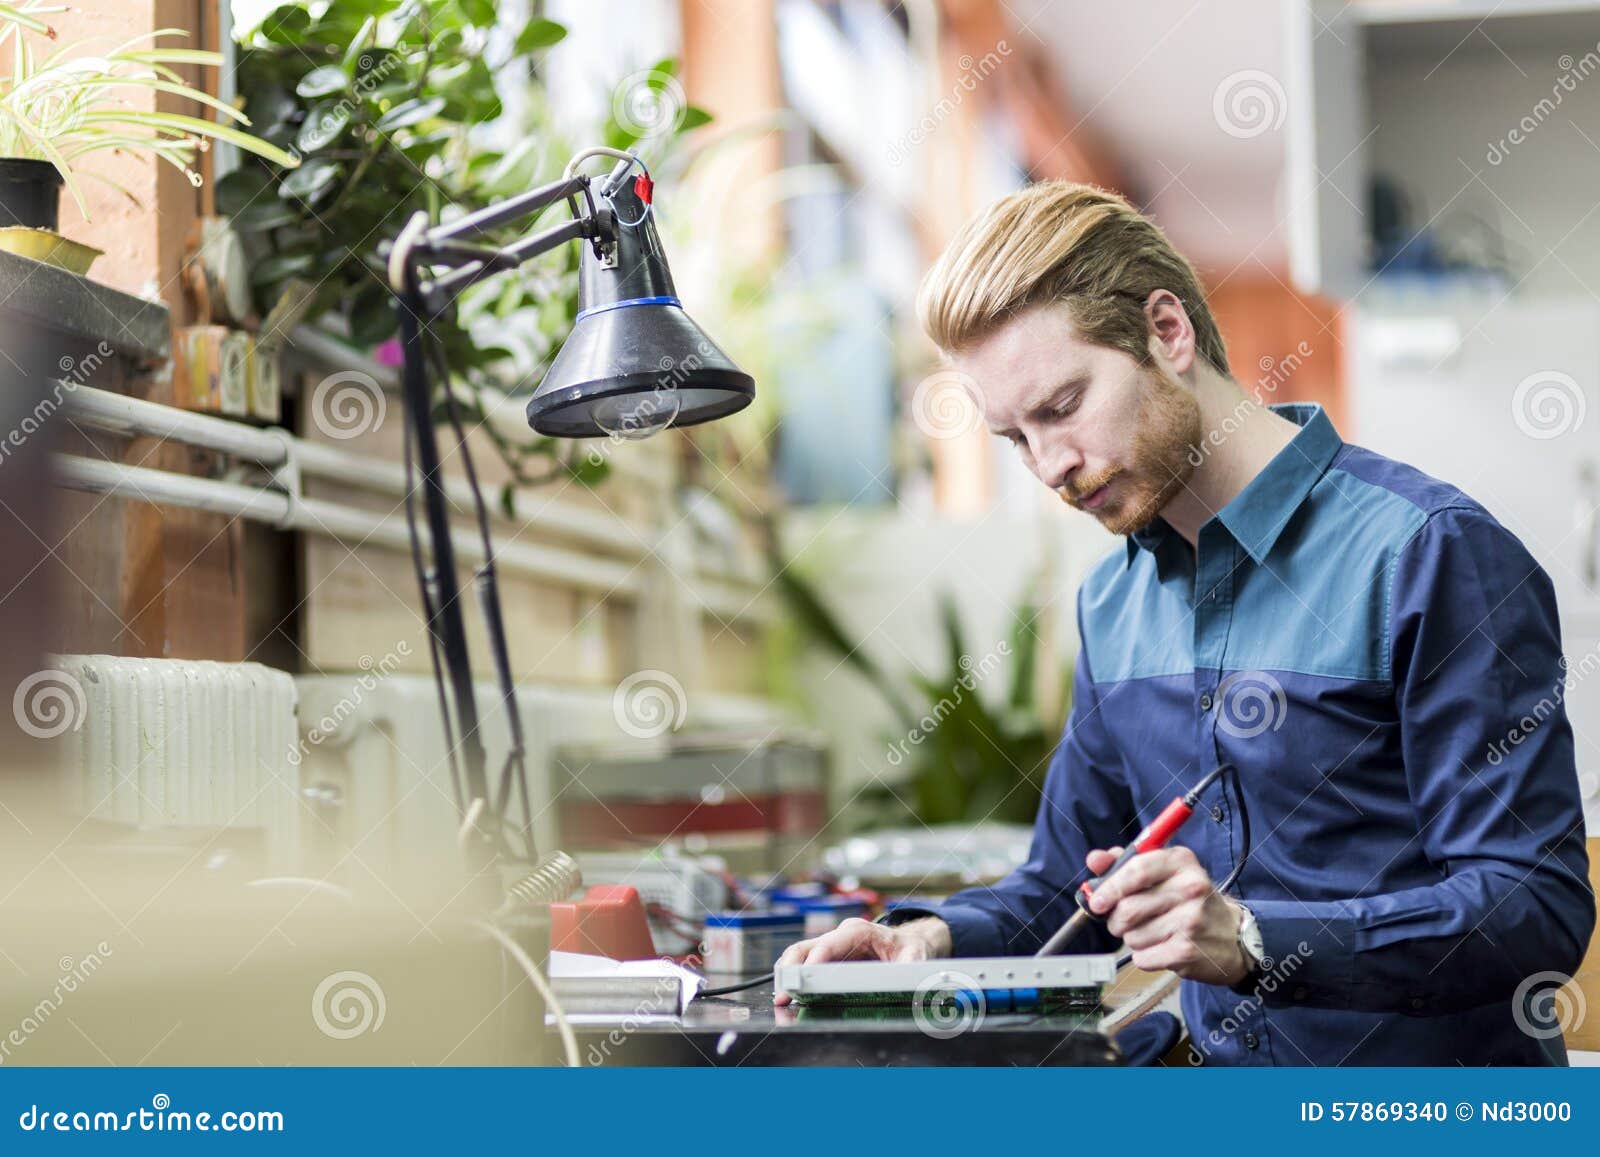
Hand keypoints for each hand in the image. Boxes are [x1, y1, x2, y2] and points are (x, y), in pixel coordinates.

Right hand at [771, 916, 951, 1004]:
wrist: (908, 943)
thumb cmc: (908, 948)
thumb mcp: (915, 956)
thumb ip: (910, 967)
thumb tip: (905, 979)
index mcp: (858, 931)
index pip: (830, 943)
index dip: (815, 960)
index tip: (804, 977)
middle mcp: (840, 936)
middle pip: (806, 947)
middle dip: (791, 969)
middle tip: (784, 992)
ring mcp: (832, 946)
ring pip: (800, 955)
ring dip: (788, 974)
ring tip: (782, 996)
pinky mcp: (828, 958)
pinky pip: (805, 964)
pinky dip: (794, 978)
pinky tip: (790, 993)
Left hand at [1084, 844, 1250, 985]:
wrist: (1232, 936)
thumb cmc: (1189, 901)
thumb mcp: (1165, 873)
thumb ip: (1126, 863)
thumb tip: (1094, 860)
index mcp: (1181, 861)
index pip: (1136, 871)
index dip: (1110, 888)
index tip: (1098, 901)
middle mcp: (1191, 888)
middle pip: (1128, 908)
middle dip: (1117, 920)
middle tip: (1124, 921)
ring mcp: (1191, 921)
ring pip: (1132, 936)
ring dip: (1133, 939)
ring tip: (1153, 933)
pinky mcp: (1188, 951)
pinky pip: (1142, 958)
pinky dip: (1144, 956)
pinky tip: (1161, 948)